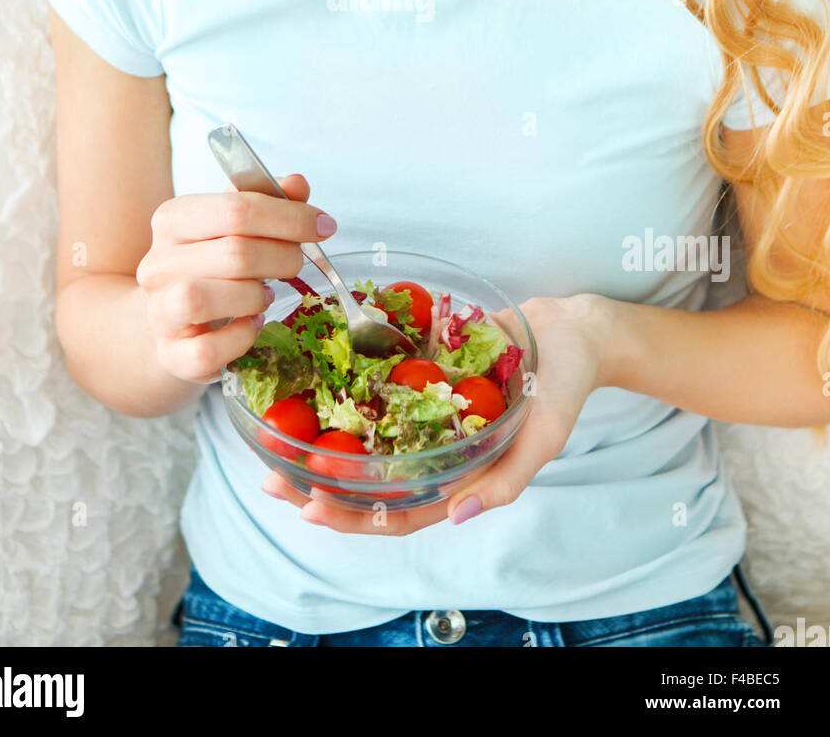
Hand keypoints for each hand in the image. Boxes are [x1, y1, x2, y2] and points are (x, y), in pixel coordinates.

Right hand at [136, 174, 335, 383]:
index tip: (323, 225)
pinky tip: (251, 324)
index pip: (237, 208)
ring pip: (205, 300)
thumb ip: (268, 201)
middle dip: (282, 257)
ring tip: (264, 294)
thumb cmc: (214, 265)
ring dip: (254, 297)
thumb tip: (297, 184)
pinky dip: (241, 337)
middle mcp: (158, 263)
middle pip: (234, 253)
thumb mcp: (237, 225)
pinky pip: (208, 350)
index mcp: (173, 219)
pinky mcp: (171, 354)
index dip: (290, 217)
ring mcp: (159, 311)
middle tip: (294, 263)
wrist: (176, 318)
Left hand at [260, 293, 619, 534]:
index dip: (354, 517)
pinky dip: (347, 392)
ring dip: (323, 442)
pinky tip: (311, 383)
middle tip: (272, 479)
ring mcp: (426, 415)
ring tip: (276, 438)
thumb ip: (507, 479)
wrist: (573, 329)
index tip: (311, 506)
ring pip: (366, 440)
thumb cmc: (565, 386)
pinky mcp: (422, 377)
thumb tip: (458, 515)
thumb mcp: (545, 436)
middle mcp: (436, 451)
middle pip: (370, 482)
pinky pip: (379, 390)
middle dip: (320, 486)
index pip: (399, 513)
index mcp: (462, 475)